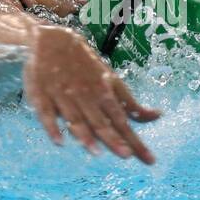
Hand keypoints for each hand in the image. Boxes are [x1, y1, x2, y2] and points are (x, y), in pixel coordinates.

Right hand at [22, 24, 160, 163]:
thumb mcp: (112, 80)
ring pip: (75, 118)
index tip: (149, 159)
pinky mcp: (41, 96)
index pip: (122, 120)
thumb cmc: (86, 65)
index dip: (135, 140)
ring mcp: (63, 96)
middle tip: (126, 155)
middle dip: (113, 139)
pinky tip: (59, 141)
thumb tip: (157, 116)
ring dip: (84, 135)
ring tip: (95, 152)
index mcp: (103, 93)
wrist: (52, 39)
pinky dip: (52, 127)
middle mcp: (85, 96)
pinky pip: (46, 114)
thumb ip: (130, 103)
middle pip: (100, 122)